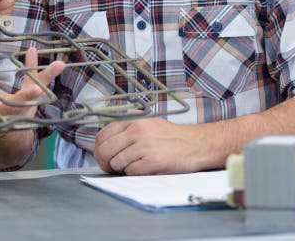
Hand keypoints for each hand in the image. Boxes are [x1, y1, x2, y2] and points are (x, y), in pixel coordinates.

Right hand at [0, 47, 64, 119]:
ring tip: (42, 85)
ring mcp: (19, 105)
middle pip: (9, 105)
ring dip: (35, 90)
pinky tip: (58, 63)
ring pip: (28, 98)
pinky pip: (40, 84)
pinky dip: (49, 73)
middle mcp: (2, 108)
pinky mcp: (30, 99)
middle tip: (28, 93)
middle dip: (16, 101)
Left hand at [93, 118, 207, 174]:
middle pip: (105, 150)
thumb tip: (105, 142)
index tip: (102, 156)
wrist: (196, 144)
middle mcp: (137, 131)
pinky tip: (143, 169)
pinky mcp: (153, 161)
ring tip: (131, 167)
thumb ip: (127, 129)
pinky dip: (134, 174)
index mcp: (133, 121)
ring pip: (116, 162)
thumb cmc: (172, 136)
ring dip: (121, 169)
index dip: (98, 149)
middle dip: (104, 162)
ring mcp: (144, 146)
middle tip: (110, 167)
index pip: (102, 135)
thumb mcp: (147, 123)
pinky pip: (131, 172)